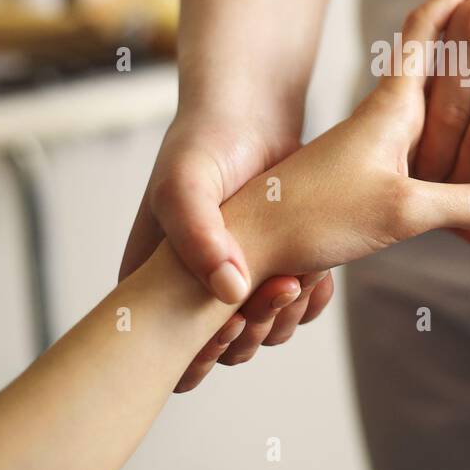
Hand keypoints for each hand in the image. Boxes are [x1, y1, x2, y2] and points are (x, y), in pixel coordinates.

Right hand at [120, 113, 332, 390]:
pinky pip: (296, 309)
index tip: (232, 321)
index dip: (199, 355)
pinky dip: (310, 299)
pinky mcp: (276, 269)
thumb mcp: (185, 186)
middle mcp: (192, 291)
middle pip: (225, 350)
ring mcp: (236, 283)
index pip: (168, 354)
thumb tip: (229, 295)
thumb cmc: (204, 144)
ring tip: (299, 273)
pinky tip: (317, 273)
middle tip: (280, 285)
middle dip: (256, 329)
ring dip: (286, 314)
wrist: (251, 114)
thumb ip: (197, 238)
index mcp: (153, 284)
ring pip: (265, 333)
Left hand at [222, 0, 469, 282]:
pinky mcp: (384, 193)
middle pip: (465, 91)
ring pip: (462, 150)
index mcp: (395, 103)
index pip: (433, 24)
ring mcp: (391, 158)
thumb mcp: (401, 209)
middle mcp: (395, 121)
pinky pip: (443, 196)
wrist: (252, 248)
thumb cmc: (313, 215)